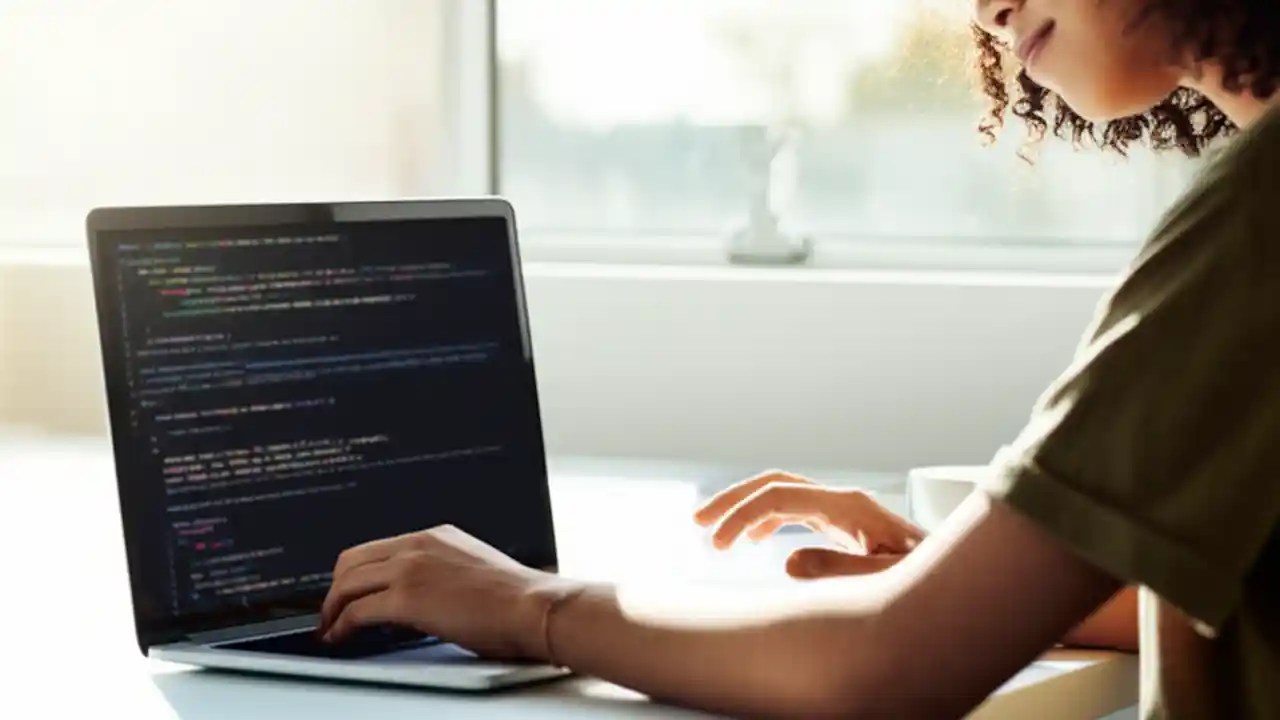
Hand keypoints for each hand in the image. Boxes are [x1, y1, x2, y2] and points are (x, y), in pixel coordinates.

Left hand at [317, 525, 572, 659]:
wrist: (533, 607)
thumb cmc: (516, 599)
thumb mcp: (472, 570)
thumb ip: (442, 574)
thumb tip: (424, 598)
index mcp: (435, 536)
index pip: (377, 548)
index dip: (355, 573)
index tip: (349, 593)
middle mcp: (418, 545)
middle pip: (353, 560)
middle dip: (335, 589)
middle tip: (330, 613)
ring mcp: (410, 568)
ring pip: (348, 583)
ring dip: (332, 609)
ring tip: (330, 629)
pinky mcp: (406, 598)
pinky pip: (357, 610)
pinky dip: (341, 625)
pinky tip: (340, 637)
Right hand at [694, 469, 924, 578]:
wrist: (959, 582)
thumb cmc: (929, 581)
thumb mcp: (887, 581)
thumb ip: (838, 570)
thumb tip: (788, 561)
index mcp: (849, 507)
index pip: (781, 496)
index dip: (742, 514)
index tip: (716, 542)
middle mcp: (843, 501)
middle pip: (775, 484)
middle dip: (733, 499)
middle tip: (698, 521)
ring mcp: (843, 511)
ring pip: (781, 496)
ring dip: (745, 510)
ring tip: (713, 534)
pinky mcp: (844, 524)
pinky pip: (795, 511)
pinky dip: (765, 519)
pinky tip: (752, 538)